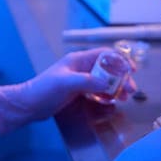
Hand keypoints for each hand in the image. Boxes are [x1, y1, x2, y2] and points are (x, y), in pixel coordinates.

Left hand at [0, 49, 134, 133]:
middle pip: (108, 69)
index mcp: (78, 60)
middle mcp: (81, 68)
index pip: (104, 54)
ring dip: (116, 88)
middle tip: (132, 90)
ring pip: (104, 81)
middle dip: (122, 78)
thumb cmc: (44, 90)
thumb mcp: (65, 83)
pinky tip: (113, 102)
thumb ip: (86, 82)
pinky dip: (107, 96)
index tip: (132, 70)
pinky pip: (97, 92)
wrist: (29, 105)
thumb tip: (107, 84)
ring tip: (125, 98)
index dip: (120, 60)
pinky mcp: (78, 93)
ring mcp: (80, 81)